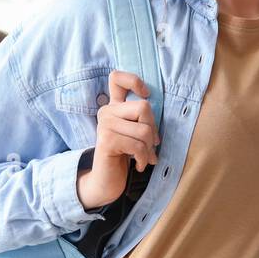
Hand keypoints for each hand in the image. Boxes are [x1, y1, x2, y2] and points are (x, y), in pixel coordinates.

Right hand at [75, 70, 160, 209]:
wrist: (108, 180)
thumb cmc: (126, 155)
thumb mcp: (136, 133)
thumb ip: (143, 120)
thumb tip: (154, 120)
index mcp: (115, 106)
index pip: (117, 78)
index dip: (134, 81)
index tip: (145, 94)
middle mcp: (107, 111)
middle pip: (144, 107)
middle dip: (153, 129)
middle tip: (150, 145)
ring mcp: (104, 125)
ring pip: (144, 129)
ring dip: (149, 148)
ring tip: (144, 157)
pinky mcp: (106, 140)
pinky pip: (138, 145)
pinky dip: (144, 158)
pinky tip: (140, 165)